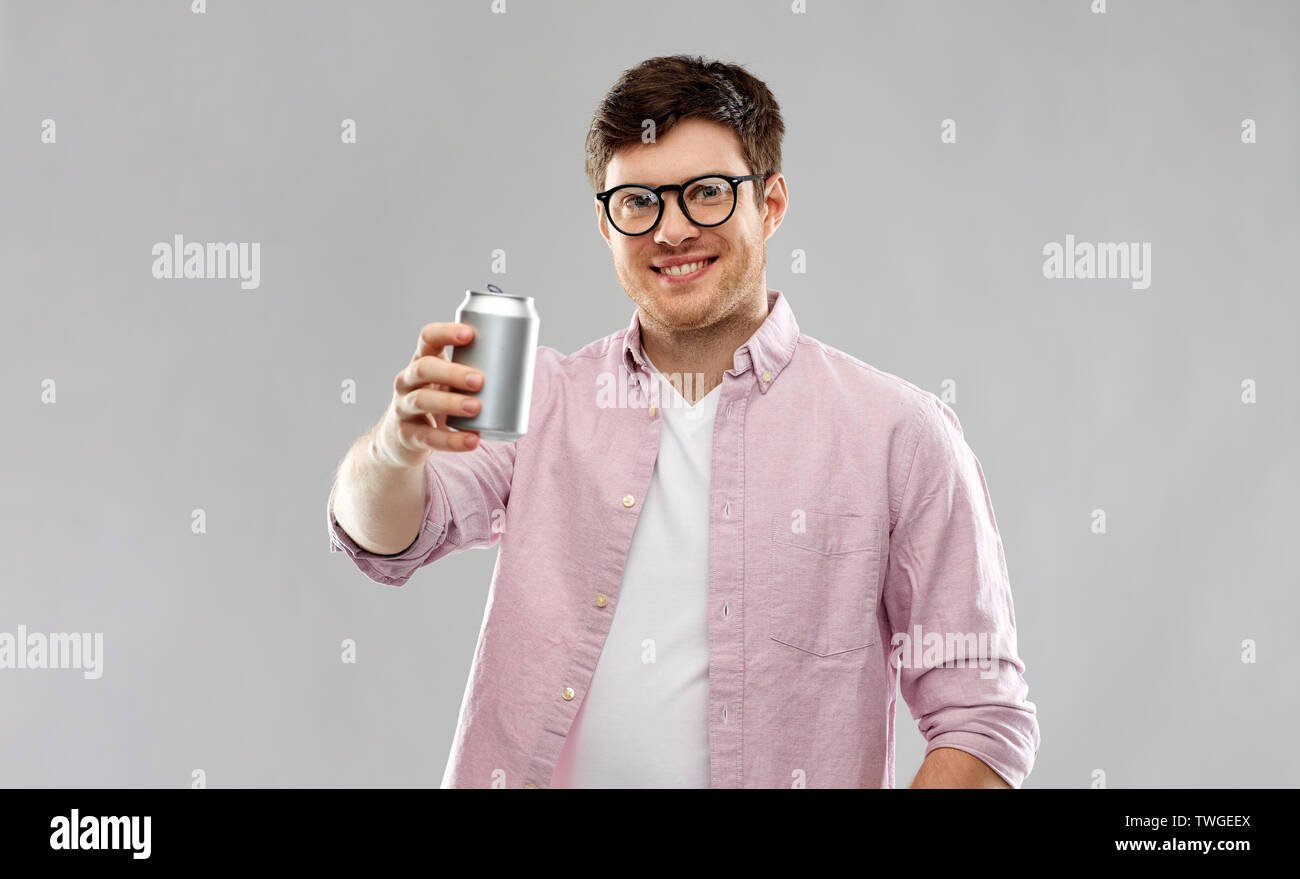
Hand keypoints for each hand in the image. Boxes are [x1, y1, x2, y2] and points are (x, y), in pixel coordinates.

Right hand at [372, 321, 484, 467]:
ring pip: (423, 400)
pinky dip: (451, 440)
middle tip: (479, 380)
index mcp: (422, 360)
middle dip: (452, 372)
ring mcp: (403, 408)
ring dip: (451, 403)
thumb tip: (526, 360)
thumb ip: (475, 370)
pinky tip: (472, 440)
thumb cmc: (438, 401)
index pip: (427, 337)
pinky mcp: (406, 435)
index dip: (445, 332)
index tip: (470, 334)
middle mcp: (407, 380)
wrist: (402, 439)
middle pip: (424, 368)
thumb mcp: (449, 382)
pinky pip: (428, 437)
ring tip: (476, 407)